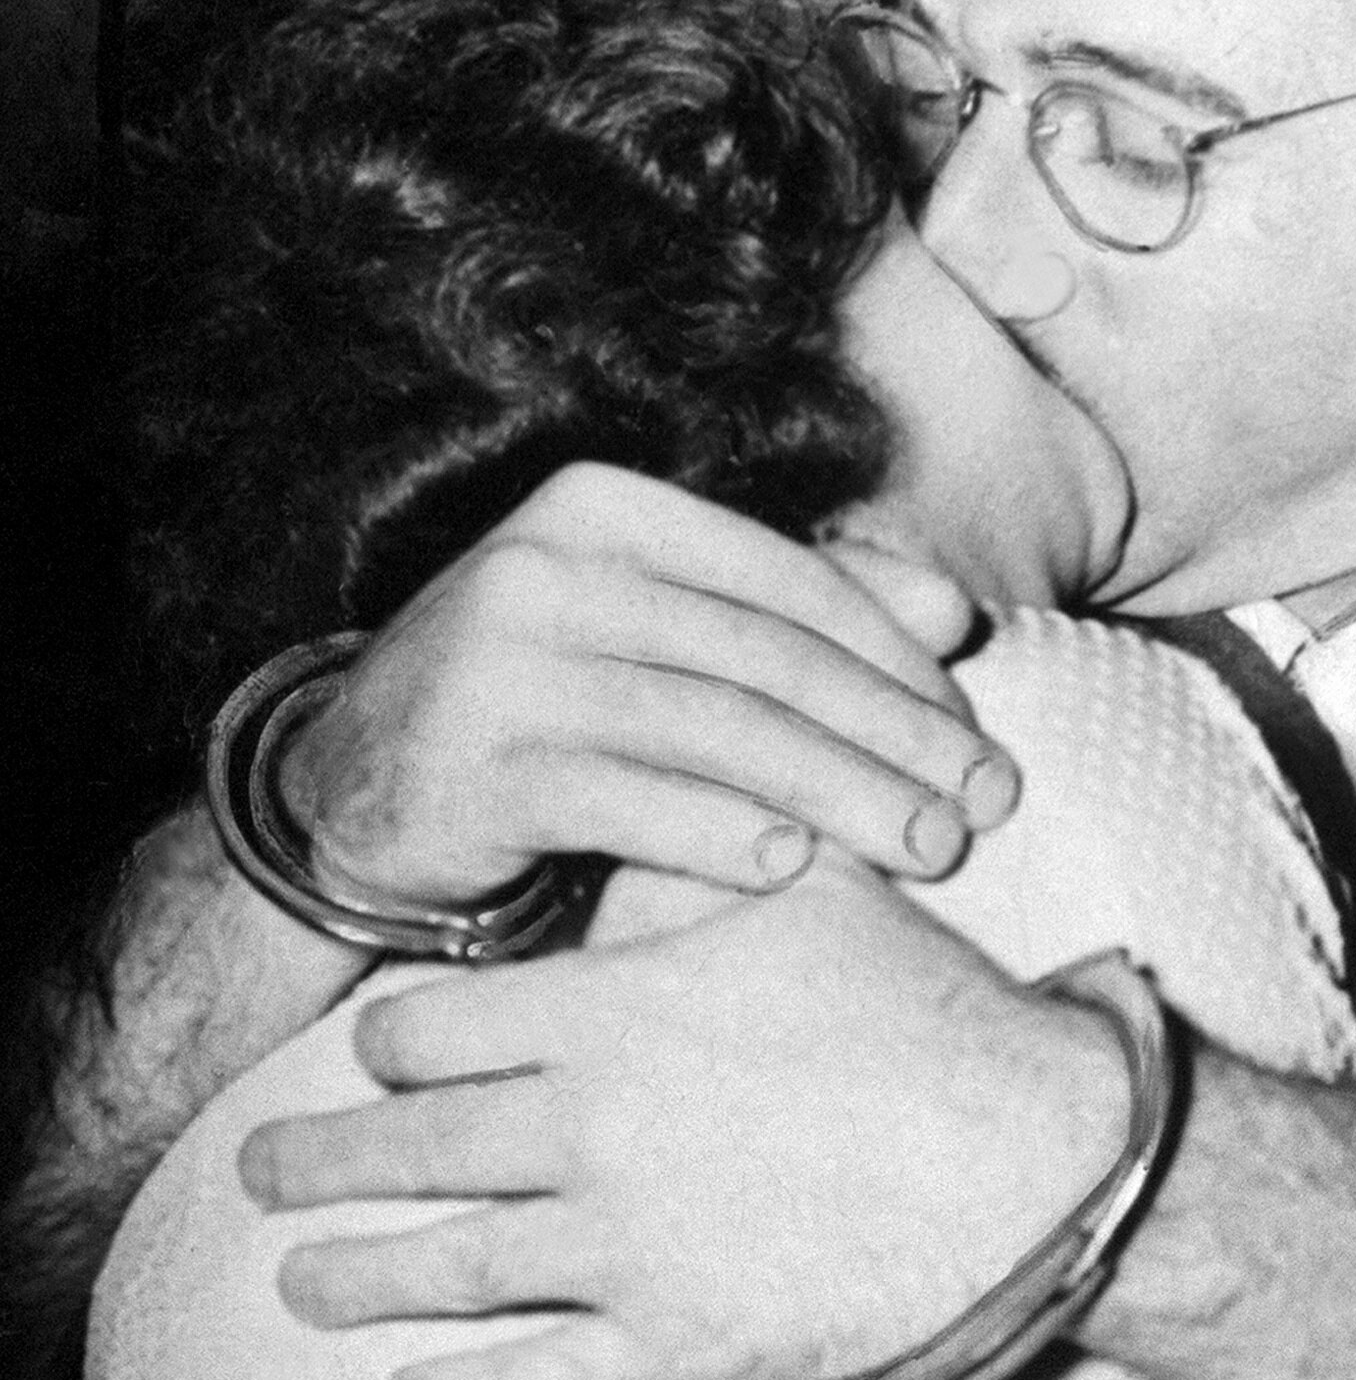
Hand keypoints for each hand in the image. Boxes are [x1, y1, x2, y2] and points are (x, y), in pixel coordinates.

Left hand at [237, 860, 1134, 1379]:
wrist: (1033, 1157)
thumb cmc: (926, 1008)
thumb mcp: (809, 890)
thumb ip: (700, 849)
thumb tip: (641, 800)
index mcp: (605, 1012)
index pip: (427, 1031)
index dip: (386, 1045)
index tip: (372, 1057)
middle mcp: (586, 1130)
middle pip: (401, 1148)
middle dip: (314, 1160)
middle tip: (258, 1169)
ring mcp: (623, 1247)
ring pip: (441, 1270)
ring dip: (353, 1280)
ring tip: (299, 1286)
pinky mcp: (675, 1346)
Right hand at [279, 464, 1019, 906]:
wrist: (350, 790)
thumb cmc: (543, 710)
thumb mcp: (660, 638)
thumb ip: (797, 615)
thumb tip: (954, 615)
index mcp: (605, 509)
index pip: (790, 583)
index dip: (899, 665)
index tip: (977, 739)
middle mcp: (546, 566)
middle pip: (765, 660)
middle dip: (892, 739)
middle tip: (982, 807)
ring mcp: (500, 663)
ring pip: (713, 730)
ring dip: (839, 795)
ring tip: (929, 849)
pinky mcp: (473, 763)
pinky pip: (628, 801)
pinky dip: (721, 835)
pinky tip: (798, 870)